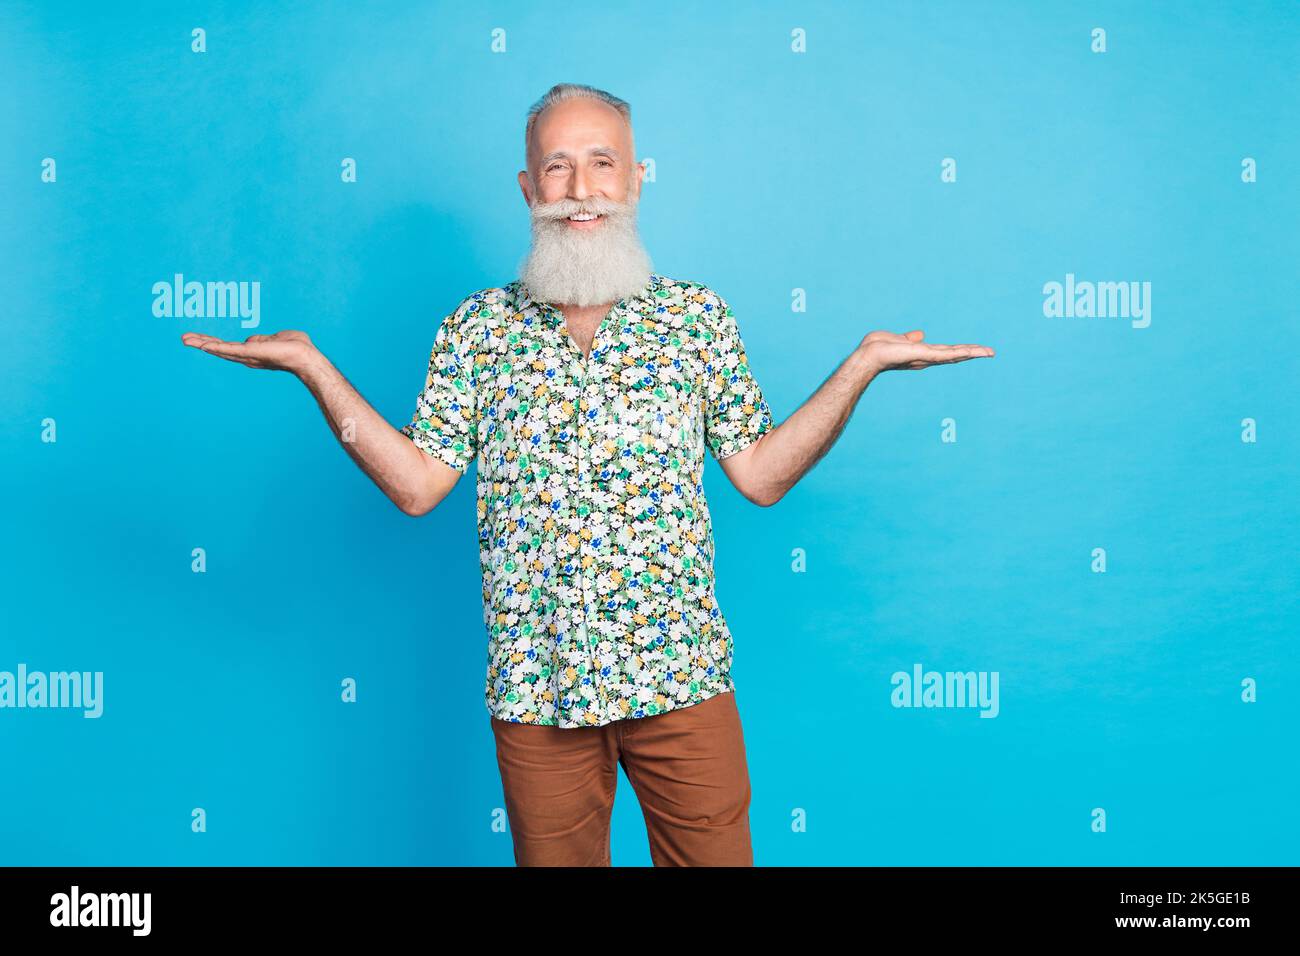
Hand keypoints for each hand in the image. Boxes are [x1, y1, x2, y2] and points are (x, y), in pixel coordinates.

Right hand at [181, 330, 318, 374]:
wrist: (306, 355)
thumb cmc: (296, 347)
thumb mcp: (274, 338)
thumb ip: (261, 339)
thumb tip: (251, 340)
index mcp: (251, 352)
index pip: (227, 347)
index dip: (212, 342)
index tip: (198, 338)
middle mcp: (246, 357)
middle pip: (219, 349)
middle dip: (201, 343)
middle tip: (183, 338)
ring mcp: (248, 355)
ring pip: (221, 349)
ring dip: (203, 344)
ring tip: (186, 339)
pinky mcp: (251, 353)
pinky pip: (231, 349)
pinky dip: (217, 347)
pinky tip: (204, 345)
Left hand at [857, 330, 994, 374]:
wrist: (869, 354)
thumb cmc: (878, 348)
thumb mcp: (898, 339)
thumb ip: (910, 338)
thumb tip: (920, 334)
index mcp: (922, 354)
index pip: (945, 352)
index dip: (960, 351)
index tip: (974, 349)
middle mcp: (927, 358)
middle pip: (954, 355)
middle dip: (972, 353)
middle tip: (990, 352)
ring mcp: (928, 357)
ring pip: (955, 355)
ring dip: (973, 353)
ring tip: (990, 352)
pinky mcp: (926, 355)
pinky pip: (948, 353)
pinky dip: (962, 353)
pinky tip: (975, 351)